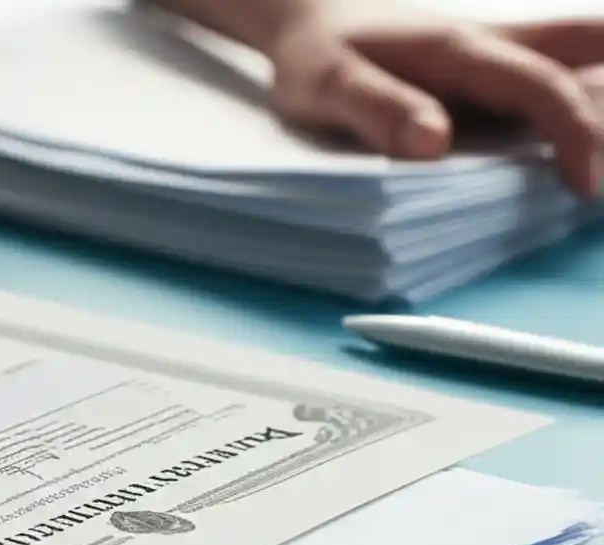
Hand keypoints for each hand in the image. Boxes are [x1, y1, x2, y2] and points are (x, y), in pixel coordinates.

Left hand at [266, 6, 603, 194]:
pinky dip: (578, 95)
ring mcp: (499, 51)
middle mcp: (493, 43)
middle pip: (587, 47)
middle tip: (598, 176)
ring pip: (580, 47)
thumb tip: (434, 143)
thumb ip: (377, 109)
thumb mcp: (325, 85)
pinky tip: (563, 146)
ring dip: (603, 88)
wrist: (312, 15)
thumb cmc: (317, 56)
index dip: (573, 132)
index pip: (540, 87)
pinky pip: (555, 67)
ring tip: (595, 161)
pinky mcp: (494, 66)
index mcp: (458, 51)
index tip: (583, 186)